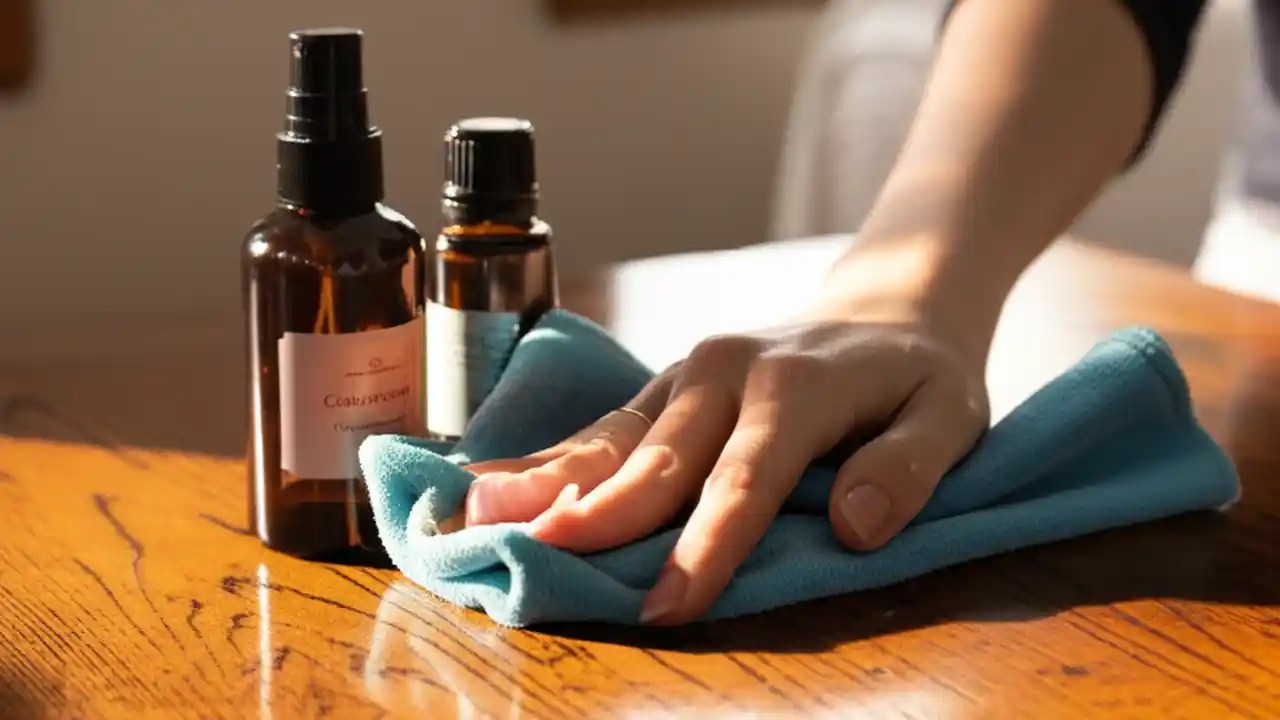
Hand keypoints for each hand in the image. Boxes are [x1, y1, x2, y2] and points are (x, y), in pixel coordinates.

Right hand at [462, 317, 989, 624]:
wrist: (885, 308)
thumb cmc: (918, 378)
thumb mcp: (951, 418)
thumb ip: (907, 470)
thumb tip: (852, 526)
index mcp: (798, 386)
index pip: (746, 478)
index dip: (705, 546)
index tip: (666, 607)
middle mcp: (728, 371)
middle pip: (657, 458)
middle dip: (597, 516)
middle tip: (530, 561)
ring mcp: (688, 372)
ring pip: (614, 438)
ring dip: (546, 482)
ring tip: (476, 517)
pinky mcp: (666, 384)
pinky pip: (606, 427)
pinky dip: (550, 460)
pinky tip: (489, 483)